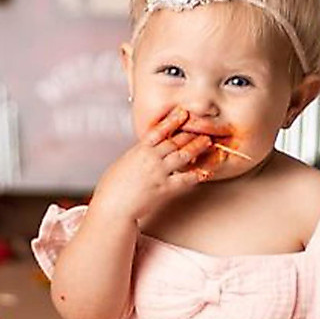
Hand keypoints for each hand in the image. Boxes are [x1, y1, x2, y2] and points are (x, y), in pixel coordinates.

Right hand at [93, 106, 215, 224]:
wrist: (113, 205)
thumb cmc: (112, 187)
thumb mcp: (122, 163)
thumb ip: (136, 155)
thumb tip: (144, 151)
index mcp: (139, 151)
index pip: (158, 131)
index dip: (172, 121)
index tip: (182, 113)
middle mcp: (151, 159)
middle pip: (174, 141)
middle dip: (189, 133)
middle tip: (202, 126)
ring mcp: (159, 173)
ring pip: (182, 155)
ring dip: (196, 147)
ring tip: (207, 141)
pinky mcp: (165, 188)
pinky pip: (185, 179)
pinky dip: (197, 174)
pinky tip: (206, 171)